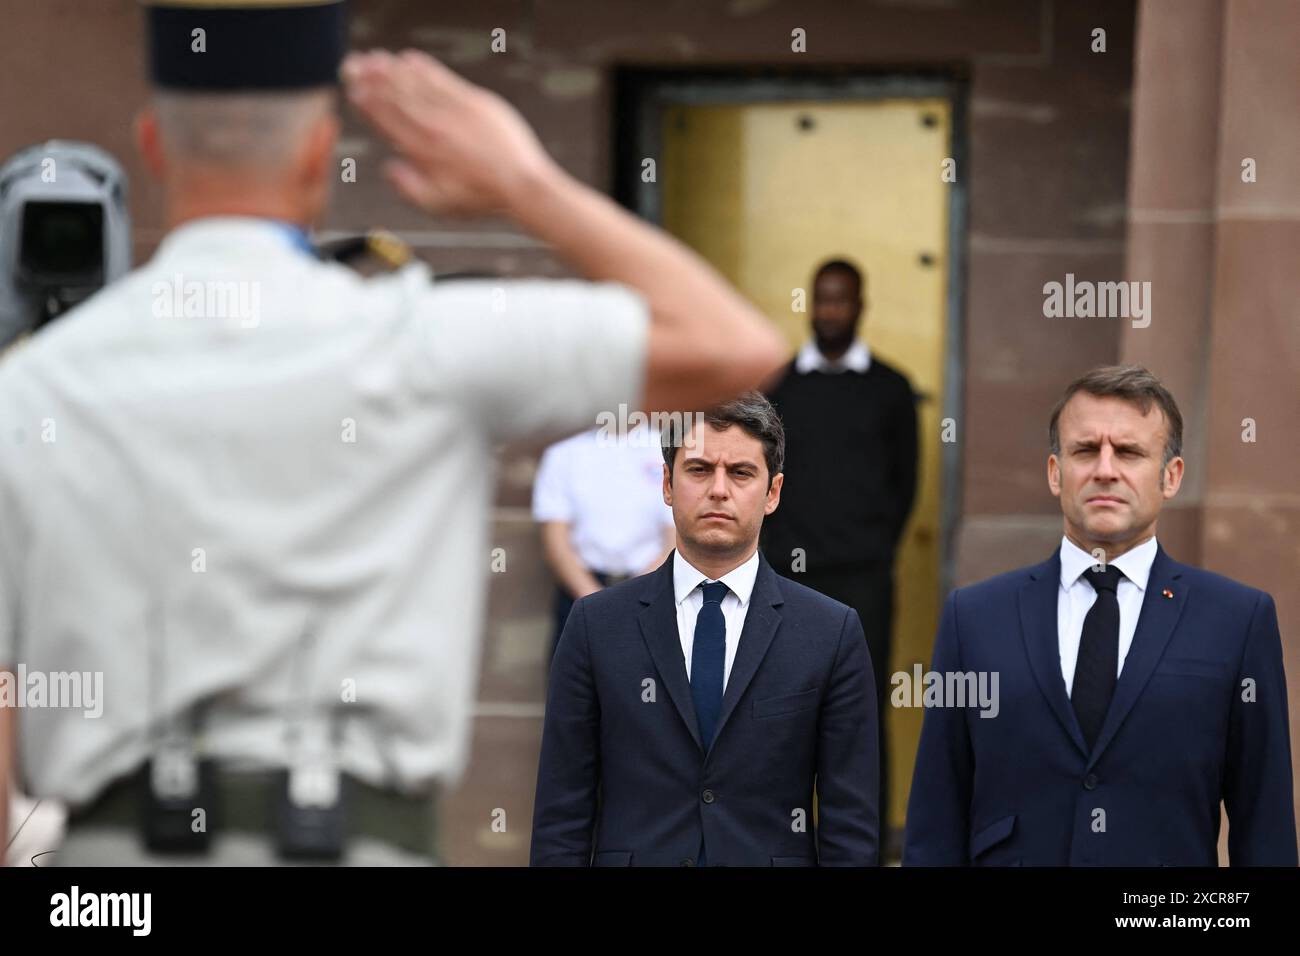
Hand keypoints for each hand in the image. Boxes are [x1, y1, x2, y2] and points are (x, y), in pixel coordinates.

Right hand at [342, 49, 558, 216]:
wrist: (521, 184)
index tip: (354, 90)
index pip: (387, 119)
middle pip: (396, 96)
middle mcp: (435, 126)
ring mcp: (455, 111)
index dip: (367, 103)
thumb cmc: (481, 198)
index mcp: (422, 150)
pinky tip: (410, 59)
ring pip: (416, 83)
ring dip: (392, 69)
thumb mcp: (438, 205)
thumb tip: (389, 168)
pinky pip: (443, 78)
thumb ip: (408, 187)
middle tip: (354, 65)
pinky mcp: (475, 102)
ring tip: (375, 59)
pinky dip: (424, 67)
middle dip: (372, 79)